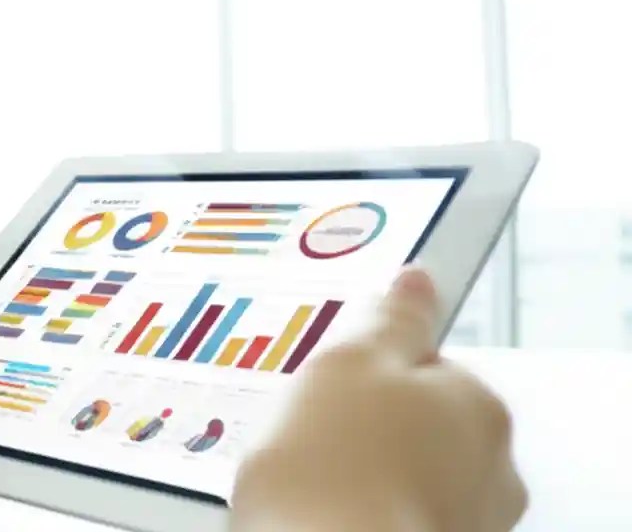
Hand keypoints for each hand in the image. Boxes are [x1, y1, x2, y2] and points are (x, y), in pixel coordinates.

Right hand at [230, 268, 527, 531]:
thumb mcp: (348, 363)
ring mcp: (461, 521)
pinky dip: (350, 512)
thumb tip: (417, 281)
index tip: (329, 383)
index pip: (424, 364)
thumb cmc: (335, 474)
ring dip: (354, 473)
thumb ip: (390, 318)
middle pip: (413, 423)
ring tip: (301, 479)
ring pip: (396, 475)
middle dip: (362, 425)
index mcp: (478, 405)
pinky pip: (380, 515)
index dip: (364, 370)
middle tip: (307, 430)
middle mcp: (488, 469)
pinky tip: (313, 513)